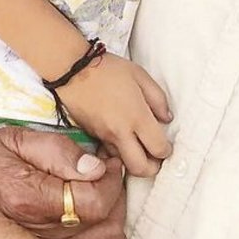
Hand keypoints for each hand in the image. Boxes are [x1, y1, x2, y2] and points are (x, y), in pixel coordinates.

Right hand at [56, 52, 171, 175]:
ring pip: (122, 162)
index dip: (166, 151)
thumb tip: (166, 118)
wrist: (72, 70)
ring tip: (138, 146)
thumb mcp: (140, 75)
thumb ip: (158, 99)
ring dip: (133, 159)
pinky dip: (117, 150)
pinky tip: (120, 137)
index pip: (158, 148)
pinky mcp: (92, 135)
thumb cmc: (107, 69)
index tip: (166, 146)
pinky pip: (108, 151)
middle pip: (140, 168)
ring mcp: (104, 136)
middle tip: (155, 158)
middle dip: (152, 168)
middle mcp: (121, 132)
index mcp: (137, 117)